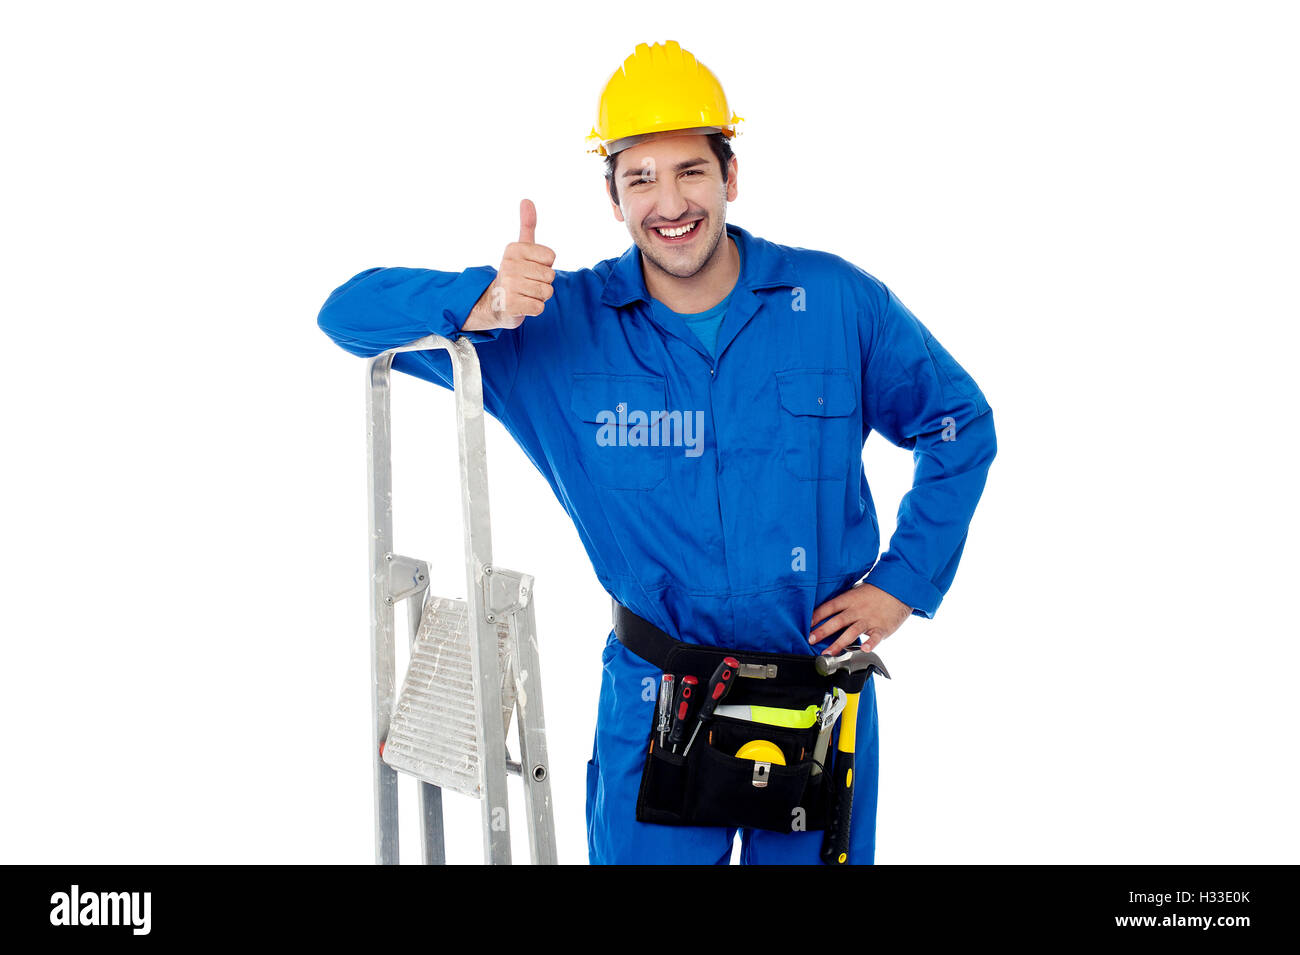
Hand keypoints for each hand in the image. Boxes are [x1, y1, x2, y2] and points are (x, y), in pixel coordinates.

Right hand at [480, 198, 556, 329]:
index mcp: (513, 249)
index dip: (545, 265)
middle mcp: (508, 265)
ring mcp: (508, 285)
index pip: (551, 257)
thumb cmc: (515, 274)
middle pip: (550, 275)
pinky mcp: (510, 305)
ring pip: (546, 292)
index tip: (530, 268)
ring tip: (525, 294)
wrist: (495, 303)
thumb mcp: (520, 248)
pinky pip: (539, 307)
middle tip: (528, 284)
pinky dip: (535, 309)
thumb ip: (527, 225)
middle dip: (543, 283)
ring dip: (540, 297)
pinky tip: (523, 305)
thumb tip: (527, 200)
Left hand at [808, 582, 911, 655]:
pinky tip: (863, 649)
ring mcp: (869, 619)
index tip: (805, 624)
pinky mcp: (882, 627)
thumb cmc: (875, 592)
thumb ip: (843, 602)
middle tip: (810, 639)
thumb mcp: (856, 591)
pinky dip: (870, 643)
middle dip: (822, 631)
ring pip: (852, 632)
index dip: (816, 616)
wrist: (899, 588)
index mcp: (849, 599)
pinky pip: (875, 637)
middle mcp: (857, 610)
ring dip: (839, 643)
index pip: (829, 607)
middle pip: (837, 621)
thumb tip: (826, 610)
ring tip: (828, 652)